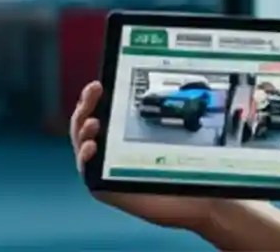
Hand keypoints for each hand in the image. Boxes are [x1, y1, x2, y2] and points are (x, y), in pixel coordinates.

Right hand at [70, 81, 218, 231]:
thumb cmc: (188, 167)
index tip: (99, 84)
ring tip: (93, 123)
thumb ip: (169, 115)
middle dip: (86, 106)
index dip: (93, 97)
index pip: (100, 110)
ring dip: (82, 131)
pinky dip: (84, 159)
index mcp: (122, 134)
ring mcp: (105, 169)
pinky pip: (88, 173)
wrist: (197, 201)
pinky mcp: (105, 189)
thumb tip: (172, 79)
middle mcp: (110, 150)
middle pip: (86, 124)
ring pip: (82, 145)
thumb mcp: (177, 134)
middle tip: (94, 92)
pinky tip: (91, 148)